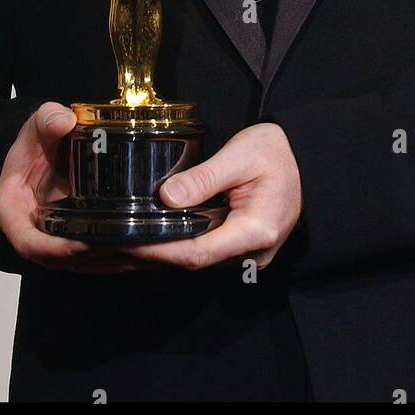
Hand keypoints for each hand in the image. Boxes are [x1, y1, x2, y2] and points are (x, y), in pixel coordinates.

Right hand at [0, 101, 161, 273]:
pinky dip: (117, 257)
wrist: (47, 147)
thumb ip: (47, 119)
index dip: (53, 248)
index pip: (28, 241)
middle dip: (92, 257)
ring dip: (110, 262)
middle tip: (125, 249)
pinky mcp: (73, 241)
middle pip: (59, 259)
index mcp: (11, 210)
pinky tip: (142, 251)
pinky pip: (94, 258)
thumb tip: (64, 120)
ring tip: (141, 252)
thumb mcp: (38, 124)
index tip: (81, 244)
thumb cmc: (38, 139)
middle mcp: (30, 232)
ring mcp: (52, 241)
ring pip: (81, 263)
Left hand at [126, 122, 303, 270]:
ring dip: (157, 253)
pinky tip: (144, 240)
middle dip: (149, 255)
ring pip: (194, 260)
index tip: (127, 243)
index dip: (160, 251)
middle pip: (192, 261)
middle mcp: (252, 252)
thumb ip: (205, 177)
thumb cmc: (278, 153)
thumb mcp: (241, 155)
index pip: (199, 252)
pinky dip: (172, 246)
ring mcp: (247, 254)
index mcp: (256, 230)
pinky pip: (201, 252)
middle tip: (107, 246)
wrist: (307, 160)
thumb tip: (167, 196)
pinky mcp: (239, 247)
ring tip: (116, 244)